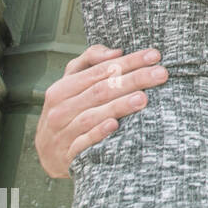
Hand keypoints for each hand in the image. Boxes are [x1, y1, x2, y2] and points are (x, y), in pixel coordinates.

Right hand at [34, 44, 168, 177]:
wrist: (46, 153)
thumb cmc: (67, 110)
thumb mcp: (70, 83)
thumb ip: (90, 62)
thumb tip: (116, 52)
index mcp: (62, 88)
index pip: (100, 70)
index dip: (128, 62)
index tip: (154, 56)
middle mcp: (60, 109)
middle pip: (100, 91)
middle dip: (132, 80)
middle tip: (160, 74)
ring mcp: (63, 132)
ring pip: (92, 116)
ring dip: (118, 106)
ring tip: (142, 98)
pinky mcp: (68, 155)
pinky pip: (83, 142)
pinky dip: (98, 133)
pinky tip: (115, 125)